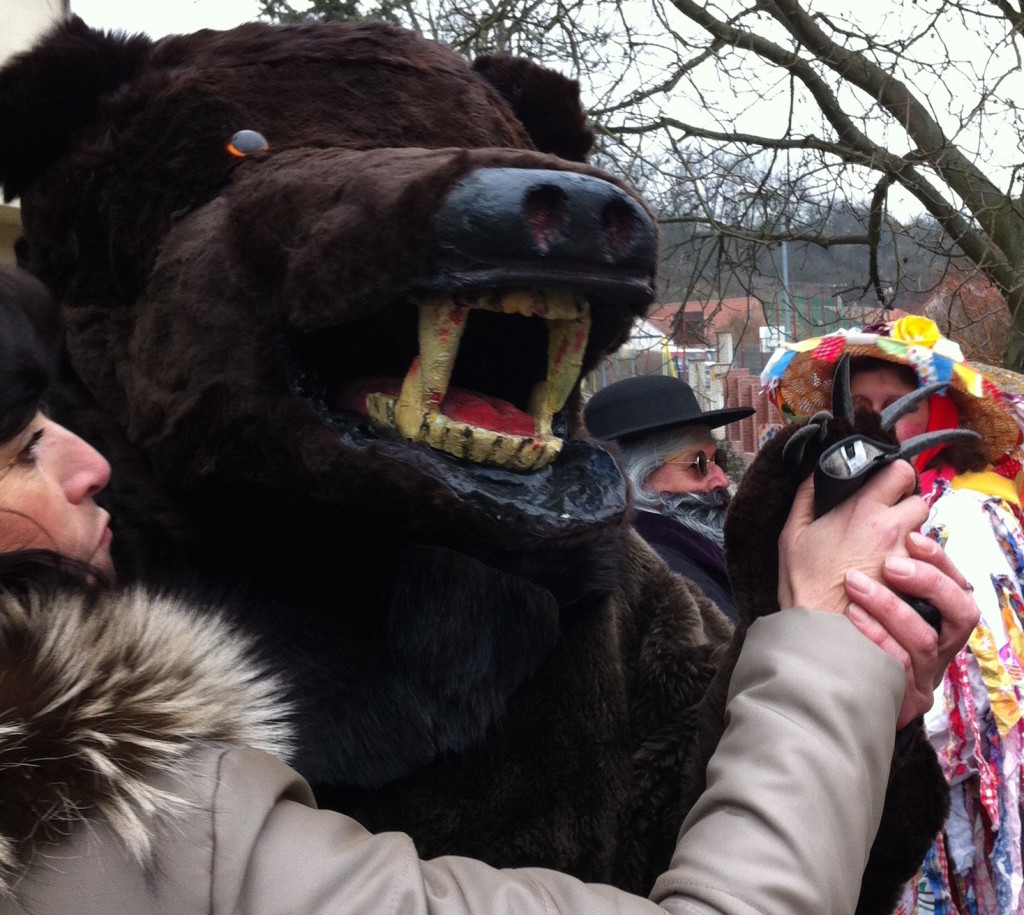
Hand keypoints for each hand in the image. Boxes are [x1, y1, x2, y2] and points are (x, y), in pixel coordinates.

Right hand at [778, 459, 924, 613]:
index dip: (895, 477)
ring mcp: (907, 557)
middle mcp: (891, 529)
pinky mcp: (916, 584)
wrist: (821, 631)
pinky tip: (892, 579)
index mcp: (862, 510)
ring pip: (925, 536)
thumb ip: (805, 498)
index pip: (900, 472)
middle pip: (919, 502)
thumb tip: (815, 474)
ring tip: (888, 555)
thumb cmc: (804, 584)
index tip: (886, 487)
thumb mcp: (791, 534)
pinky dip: (914, 569)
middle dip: (906, 509)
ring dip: (911, 539)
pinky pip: (925, 567)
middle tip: (886, 524)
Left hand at [845, 531, 978, 728]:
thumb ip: (874, 562)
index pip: (957, 586)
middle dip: (927, 582)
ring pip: (924, 640)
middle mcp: (940, 646)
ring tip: (855, 583)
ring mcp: (926, 674)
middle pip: (961, 613)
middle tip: (889, 563)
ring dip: (891, 607)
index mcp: (937, 619)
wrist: (825, 682)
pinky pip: (897, 666)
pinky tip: (851, 616)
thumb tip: (872, 521)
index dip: (939, 560)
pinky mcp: (906, 697)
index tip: (911, 538)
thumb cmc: (844, 630)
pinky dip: (875, 637)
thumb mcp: (861, 591)